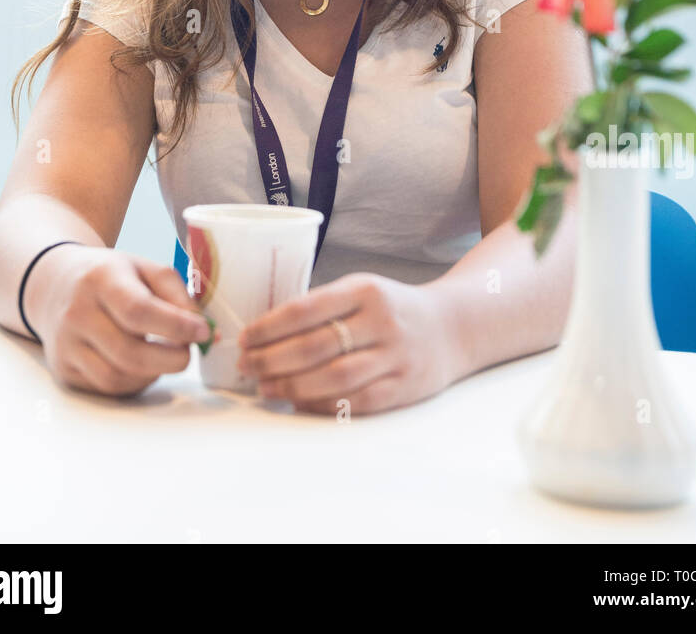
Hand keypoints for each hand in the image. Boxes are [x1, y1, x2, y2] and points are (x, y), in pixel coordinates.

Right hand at [26, 245, 214, 396]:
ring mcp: (65, 344)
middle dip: (169, 360)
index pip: (138, 310)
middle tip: (187, 353)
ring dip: (151, 374)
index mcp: (100, 279)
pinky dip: (132, 382)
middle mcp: (77, 313)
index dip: (175, 326)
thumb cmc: (109, 276)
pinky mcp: (63, 369)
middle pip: (128, 352)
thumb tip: (202, 329)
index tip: (202, 332)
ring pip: (116, 377)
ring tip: (162, 356)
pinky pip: (105, 388)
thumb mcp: (143, 267)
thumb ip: (176, 292)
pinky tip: (140, 364)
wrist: (55, 285)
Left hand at [235, 272, 455, 415]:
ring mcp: (395, 355)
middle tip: (246, 366)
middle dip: (273, 359)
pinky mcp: (404, 386)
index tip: (245, 338)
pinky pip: (357, 401)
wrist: (450, 327)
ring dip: (292, 385)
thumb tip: (267, 332)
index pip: (307, 309)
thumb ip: (323, 306)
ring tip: (265, 387)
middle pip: (316, 346)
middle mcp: (381, 321)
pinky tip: (299, 403)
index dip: (270, 327)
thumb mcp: (362, 290)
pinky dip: (323, 404)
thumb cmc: (391, 308)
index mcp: (365, 290)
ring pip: (334, 377)